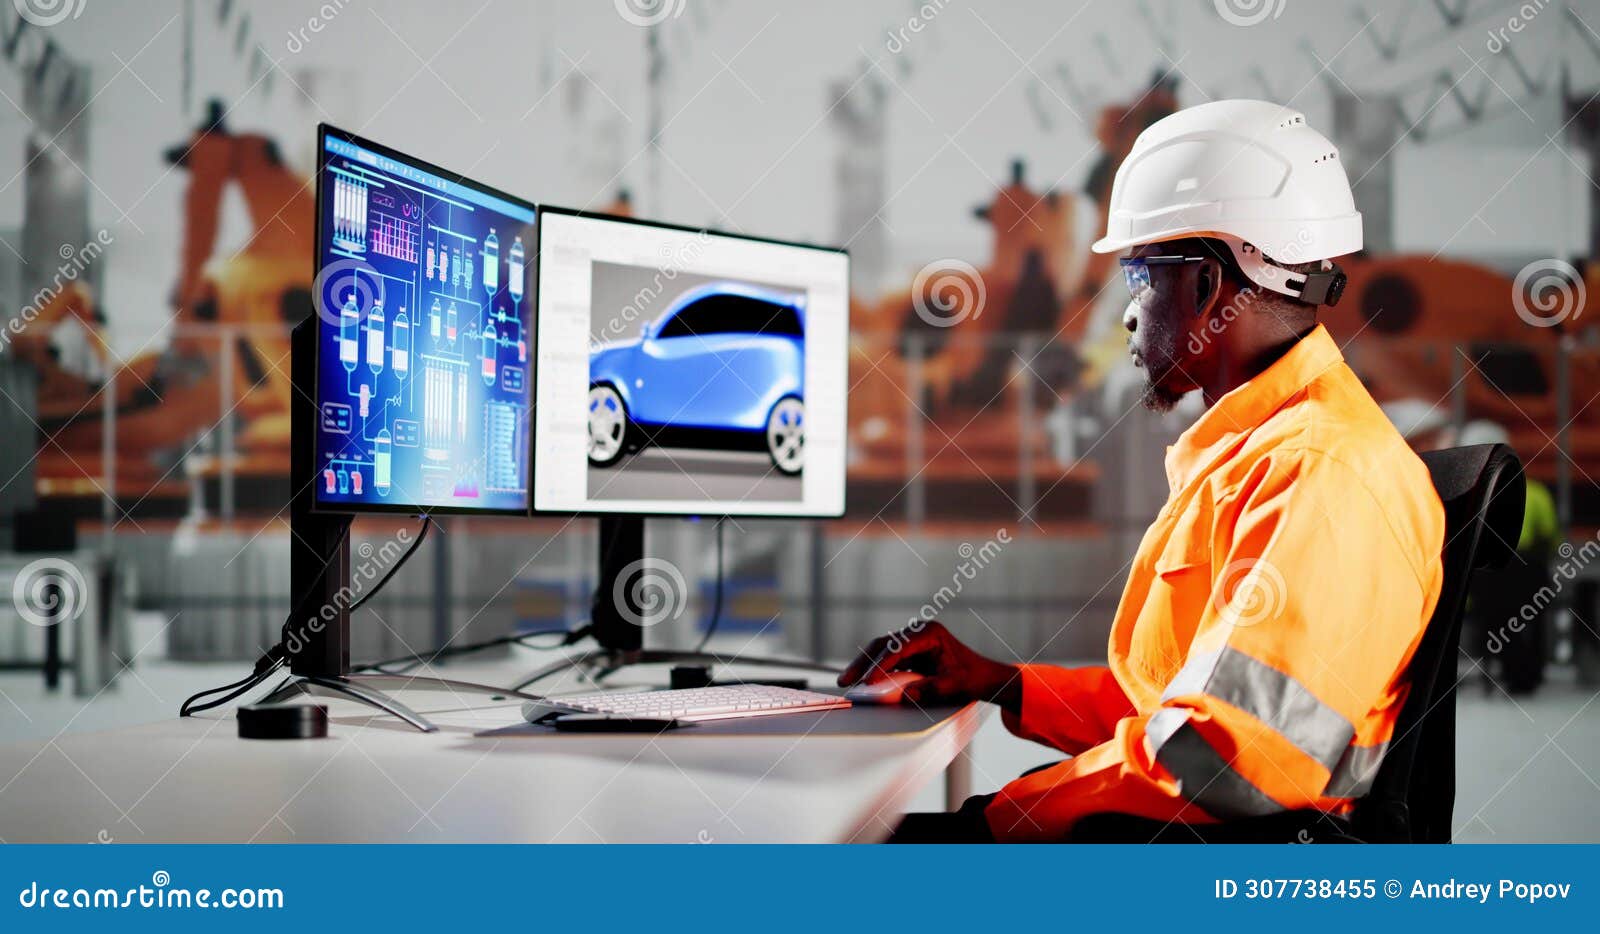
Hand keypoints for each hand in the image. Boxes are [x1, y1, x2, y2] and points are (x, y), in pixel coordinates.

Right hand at [838, 621, 1020, 711]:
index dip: (881, 665)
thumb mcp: (954, 685)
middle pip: (883, 644)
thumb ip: (931, 690)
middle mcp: (918, 631)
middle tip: (847, 680)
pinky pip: (885, 658)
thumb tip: (906, 696)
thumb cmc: (971, 677)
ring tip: (847, 681)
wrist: (982, 675)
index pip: (898, 647)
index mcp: (930, 633)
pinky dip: (872, 669)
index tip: (868, 682)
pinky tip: (861, 682)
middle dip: (863, 662)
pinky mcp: (908, 650)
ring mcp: (912, 639)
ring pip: (880, 649)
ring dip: (863, 665)